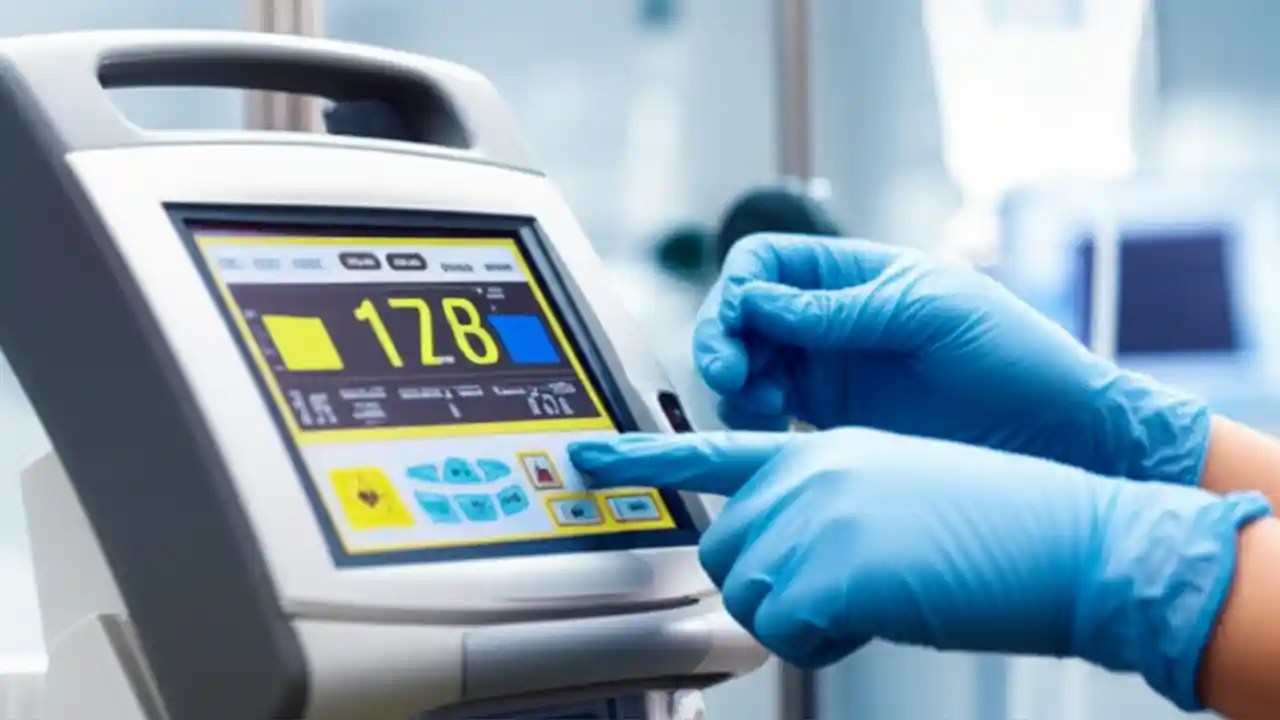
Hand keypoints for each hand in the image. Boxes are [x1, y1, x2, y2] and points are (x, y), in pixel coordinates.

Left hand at [570, 429, 1269, 710]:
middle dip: (773, 588)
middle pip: (727, 556)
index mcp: (820, 448)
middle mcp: (805, 471)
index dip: (641, 459)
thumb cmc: (996, 524)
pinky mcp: (830, 565)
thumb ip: (818, 513)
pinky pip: (789, 634)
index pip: (711, 452)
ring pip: (750, 599)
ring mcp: (814, 514)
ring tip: (876, 593)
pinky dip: (830, 641)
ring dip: (803, 617)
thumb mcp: (892, 493)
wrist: (1071, 537)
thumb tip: (774, 568)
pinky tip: (884, 611)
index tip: (589, 460)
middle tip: (847, 589)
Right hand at [695, 234, 1208, 483]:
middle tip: (731, 378)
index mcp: (856, 272)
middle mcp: (832, 316)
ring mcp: (832, 369)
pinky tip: (776, 430)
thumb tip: (757, 302)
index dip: (738, 290)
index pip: (766, 262)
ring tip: (763, 408)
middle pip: (744, 314)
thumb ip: (841, 310)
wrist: (1057, 433)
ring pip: (749, 363)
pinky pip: (771, 410)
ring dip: (737, 381)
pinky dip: (754, 417)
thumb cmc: (1013, 355)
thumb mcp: (929, 314)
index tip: (741, 331)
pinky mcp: (836, 418)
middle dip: (723, 339)